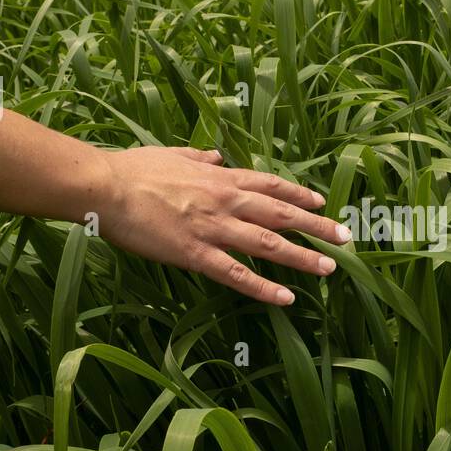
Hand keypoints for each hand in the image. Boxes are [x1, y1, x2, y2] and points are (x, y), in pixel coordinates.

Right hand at [96, 145, 349, 304]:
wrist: (104, 186)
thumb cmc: (131, 169)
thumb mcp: (172, 153)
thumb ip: (199, 156)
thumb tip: (216, 154)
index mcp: (218, 177)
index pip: (269, 184)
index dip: (298, 193)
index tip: (321, 200)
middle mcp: (225, 201)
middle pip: (281, 214)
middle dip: (317, 226)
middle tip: (345, 236)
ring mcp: (213, 228)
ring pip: (269, 244)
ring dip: (303, 257)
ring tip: (330, 267)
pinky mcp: (195, 254)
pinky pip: (237, 274)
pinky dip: (264, 287)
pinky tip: (286, 297)